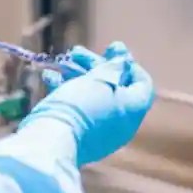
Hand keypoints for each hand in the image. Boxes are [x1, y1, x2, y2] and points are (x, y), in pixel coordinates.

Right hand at [19, 42, 154, 165]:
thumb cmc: (81, 105)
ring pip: (94, 96)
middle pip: (115, 87)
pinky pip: (80, 110)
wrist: (52, 141)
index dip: (129, 64)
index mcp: (133, 109)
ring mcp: (101, 131)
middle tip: (76, 52)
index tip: (110, 51)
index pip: (142, 83)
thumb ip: (114, 66)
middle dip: (95, 66)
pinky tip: (50, 78)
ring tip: (60, 61)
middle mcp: (121, 122)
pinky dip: (69, 92)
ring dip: (79, 75)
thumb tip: (124, 59)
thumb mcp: (99, 79)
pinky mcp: (80, 136)